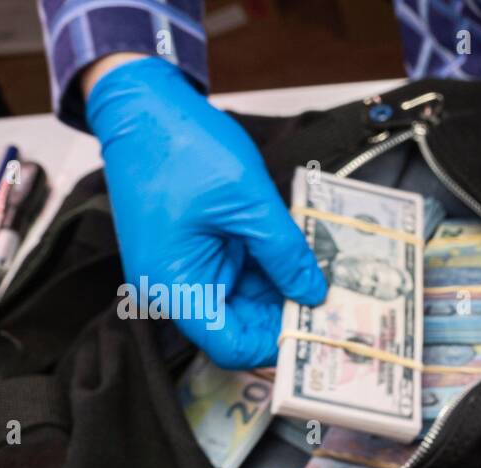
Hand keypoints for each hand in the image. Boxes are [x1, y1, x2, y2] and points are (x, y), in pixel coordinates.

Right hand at [85, 56, 325, 367]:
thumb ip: (284, 254)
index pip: (232, 347)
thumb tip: (314, 293)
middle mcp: (176, 289)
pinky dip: (271, 272)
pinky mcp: (199, 254)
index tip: (319, 332)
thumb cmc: (181, 148)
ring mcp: (187, 271)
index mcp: (175, 286)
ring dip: (284, 294)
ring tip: (329, 282)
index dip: (277, 347)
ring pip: (246, 304)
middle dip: (287, 319)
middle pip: (241, 329)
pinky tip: (303, 262)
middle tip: (338, 308)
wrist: (143, 107)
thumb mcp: (248, 202)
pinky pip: (240, 277)